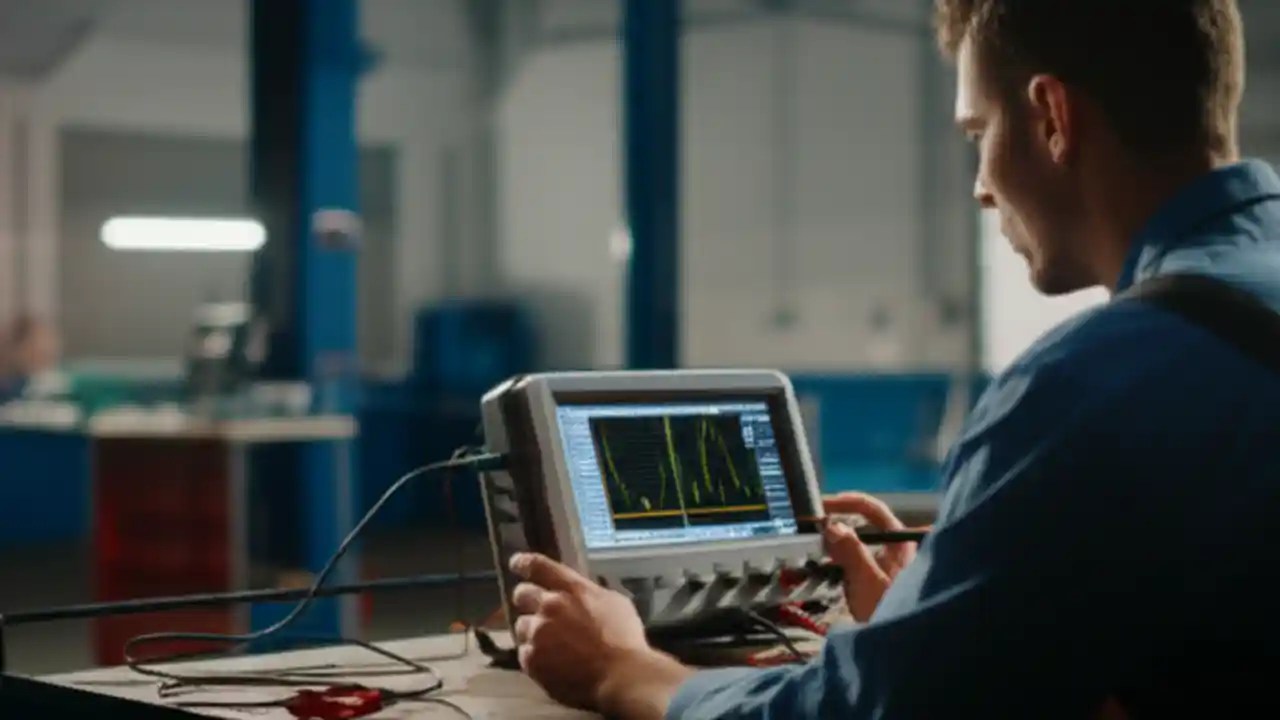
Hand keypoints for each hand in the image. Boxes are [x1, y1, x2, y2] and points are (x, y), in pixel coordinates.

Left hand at [509, 552, 690, 717]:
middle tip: (538, 612)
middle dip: (526, 600)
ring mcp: (538, 633)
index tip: (516, 563)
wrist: (620, 677)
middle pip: (522, 594)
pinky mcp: (531, 659)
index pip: (539, 566)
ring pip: (522, 626)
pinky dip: (535, 657)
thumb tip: (580, 595)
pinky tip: (551, 665)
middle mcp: (550, 606)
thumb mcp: (615, 604)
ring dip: (532, 632)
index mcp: (572, 589)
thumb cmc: (625, 639)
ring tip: (550, 646)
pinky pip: (524, 653)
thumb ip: (590, 595)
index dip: (523, 563)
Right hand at [822, 492, 926, 621]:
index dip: (849, 503)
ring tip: (812, 551)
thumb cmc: (890, 612)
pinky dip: (836, 566)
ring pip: (854, 548)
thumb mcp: (868, 581)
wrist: (902, 650)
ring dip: (833, 548)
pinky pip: (851, 567)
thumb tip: (831, 525)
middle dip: (836, 527)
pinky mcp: (872, 586)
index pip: (875, 511)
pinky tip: (822, 572)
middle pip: (862, 528)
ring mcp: (883, 570)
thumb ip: (849, 551)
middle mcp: (893, 552)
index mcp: (899, 544)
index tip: (823, 506)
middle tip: (812, 529)